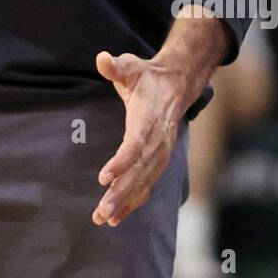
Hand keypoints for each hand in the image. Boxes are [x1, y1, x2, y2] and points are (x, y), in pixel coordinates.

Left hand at [91, 51, 183, 226]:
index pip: (135, 144)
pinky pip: (147, 185)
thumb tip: (102, 58)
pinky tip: (117, 217)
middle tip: (101, 212)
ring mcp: (161, 153)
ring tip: (104, 219)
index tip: (103, 178)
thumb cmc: (147, 76)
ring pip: (143, 182)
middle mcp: (158, 141)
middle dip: (120, 193)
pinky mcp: (159, 161)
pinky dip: (134, 201)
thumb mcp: (131, 66)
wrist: (176, 84)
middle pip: (139, 171)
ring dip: (124, 202)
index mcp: (148, 119)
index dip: (121, 162)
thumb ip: (116, 66)